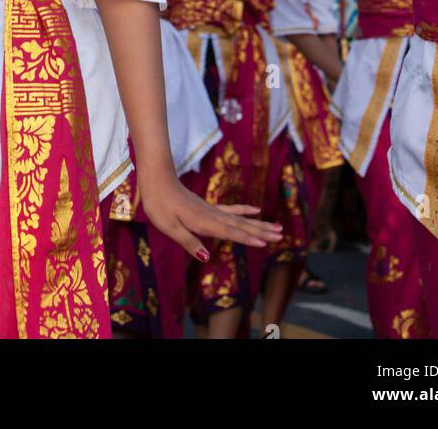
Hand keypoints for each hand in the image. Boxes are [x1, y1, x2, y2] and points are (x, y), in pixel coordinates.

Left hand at [139, 169, 281, 259]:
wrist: (156, 178)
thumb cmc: (159, 204)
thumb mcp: (168, 227)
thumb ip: (188, 242)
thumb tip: (206, 258)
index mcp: (203, 222)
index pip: (229, 232)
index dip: (247, 238)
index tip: (266, 243)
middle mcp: (211, 215)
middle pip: (240, 225)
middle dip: (260, 231)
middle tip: (280, 235)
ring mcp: (211, 209)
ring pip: (239, 219)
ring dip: (257, 224)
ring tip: (276, 226)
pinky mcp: (207, 206)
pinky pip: (230, 210)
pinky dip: (244, 210)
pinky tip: (255, 210)